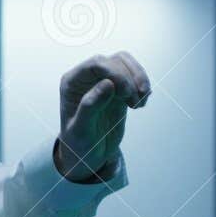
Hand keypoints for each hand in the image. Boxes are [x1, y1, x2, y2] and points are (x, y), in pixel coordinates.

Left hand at [55, 51, 150, 181]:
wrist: (88, 155)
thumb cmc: (78, 143)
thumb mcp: (81, 130)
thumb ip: (90, 106)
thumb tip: (107, 84)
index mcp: (72, 82)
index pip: (96, 64)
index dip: (115, 73)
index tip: (127, 93)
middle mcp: (87, 78)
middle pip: (114, 61)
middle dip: (130, 77)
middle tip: (136, 101)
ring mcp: (104, 81)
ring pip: (126, 64)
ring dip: (139, 79)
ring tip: (141, 101)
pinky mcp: (118, 90)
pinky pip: (134, 78)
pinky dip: (142, 86)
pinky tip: (142, 102)